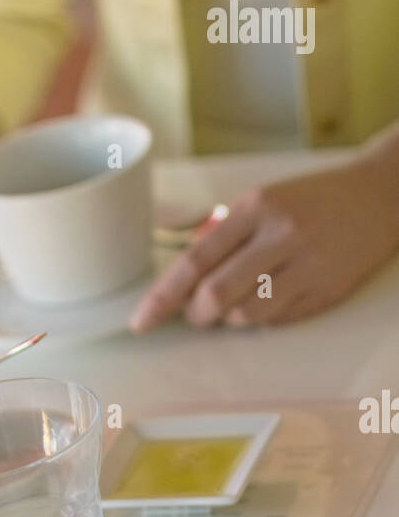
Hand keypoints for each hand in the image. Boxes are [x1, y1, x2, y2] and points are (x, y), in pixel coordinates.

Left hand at [129, 156, 398, 331]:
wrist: (379, 195)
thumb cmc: (310, 201)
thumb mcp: (262, 202)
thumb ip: (223, 237)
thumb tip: (180, 285)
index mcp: (255, 207)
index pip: (195, 261)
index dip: (163, 297)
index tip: (140, 321)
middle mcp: (280, 234)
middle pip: (217, 295)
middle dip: (197, 315)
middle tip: (197, 315)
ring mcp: (306, 264)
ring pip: (246, 314)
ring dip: (230, 319)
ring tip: (239, 301)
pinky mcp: (326, 289)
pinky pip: (277, 321)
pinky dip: (262, 319)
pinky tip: (272, 299)